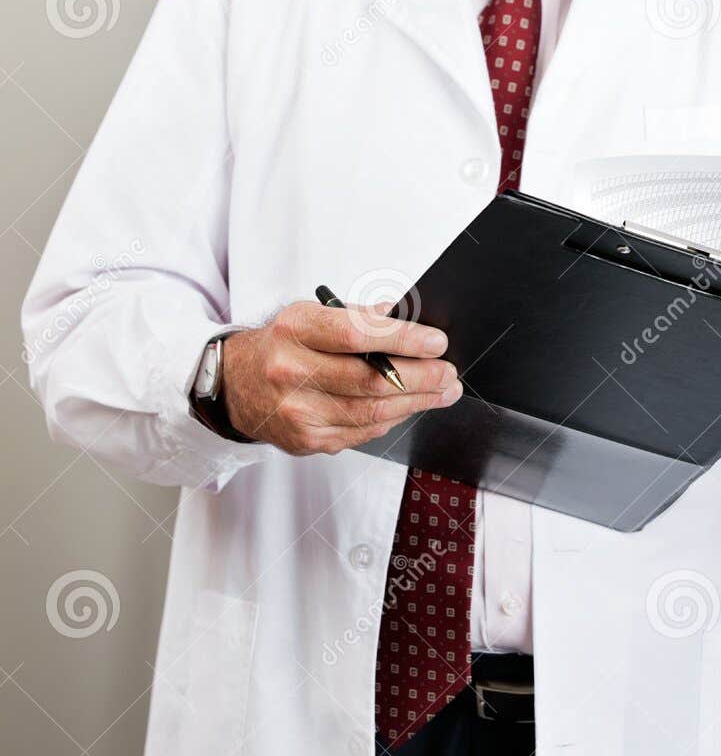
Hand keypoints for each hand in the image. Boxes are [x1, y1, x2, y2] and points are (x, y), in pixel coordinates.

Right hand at [222, 301, 461, 454]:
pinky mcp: (306, 440)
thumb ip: (356, 317)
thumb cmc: (280, 345)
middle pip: (371, 380)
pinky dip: (390, 418)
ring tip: (442, 391)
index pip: (358, 335)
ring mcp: (298, 411)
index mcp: (295, 330)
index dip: (404, 340)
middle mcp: (291, 371)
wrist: (236, 384)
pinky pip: (362, 432)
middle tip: (448, 373)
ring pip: (371, 411)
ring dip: (415, 402)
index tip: (436, 342)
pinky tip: (407, 406)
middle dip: (421, 377)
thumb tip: (402, 317)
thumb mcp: (309, 315)